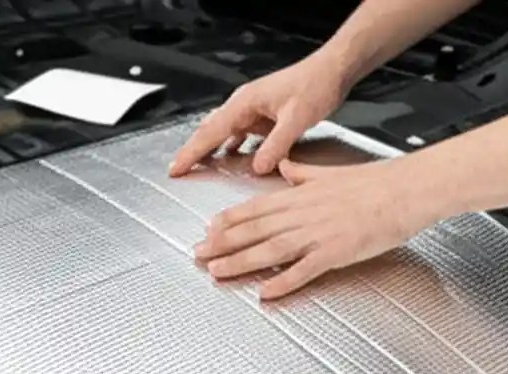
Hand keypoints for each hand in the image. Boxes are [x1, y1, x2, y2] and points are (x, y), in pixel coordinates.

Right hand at [168, 53, 351, 176]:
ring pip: (225, 131)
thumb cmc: (315, 86)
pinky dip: (233, 145)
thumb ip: (276, 145)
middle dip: (194, 151)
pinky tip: (233, 156)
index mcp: (244, 103)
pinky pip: (242, 132)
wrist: (331, 70)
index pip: (210, 132)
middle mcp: (244, 104)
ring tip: (199, 166)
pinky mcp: (265, 114)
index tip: (176, 168)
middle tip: (179, 170)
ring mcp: (254, 109)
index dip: (192, 152)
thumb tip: (258, 167)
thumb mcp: (296, 119)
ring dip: (211, 148)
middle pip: (211, 130)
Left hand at [194, 158, 439, 299]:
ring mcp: (318, 233)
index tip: (209, 228)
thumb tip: (287, 167)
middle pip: (255, 229)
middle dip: (222, 242)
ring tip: (217, 272)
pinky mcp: (336, 252)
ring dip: (240, 262)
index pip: (257, 207)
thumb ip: (305, 173)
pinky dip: (283, 282)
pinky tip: (265, 293)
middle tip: (198, 254)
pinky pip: (304, 270)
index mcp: (302, 194)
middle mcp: (304, 213)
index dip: (230, 219)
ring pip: (270, 249)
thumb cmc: (376, 183)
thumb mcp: (332, 173)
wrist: (405, 189)